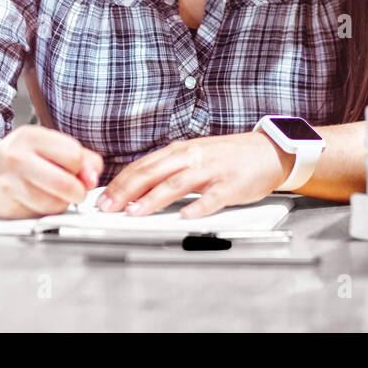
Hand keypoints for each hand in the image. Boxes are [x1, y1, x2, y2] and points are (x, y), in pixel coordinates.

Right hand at [0, 125, 103, 218]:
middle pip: (66, 183)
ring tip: (52, 194)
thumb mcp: (47, 145)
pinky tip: (37, 201)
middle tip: (74, 189)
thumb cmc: (17, 158)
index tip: (77, 171)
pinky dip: (45, 212)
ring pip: (55, 204)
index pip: (74, 155)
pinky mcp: (6, 208)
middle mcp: (17, 158)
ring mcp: (9, 184)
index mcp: (30, 137)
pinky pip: (40, 216)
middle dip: (78, 191)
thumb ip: (79, 156)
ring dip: (61, 203)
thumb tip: (93, 176)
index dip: (82, 167)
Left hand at [95, 132, 292, 218]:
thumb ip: (168, 169)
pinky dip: (198, 207)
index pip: (142, 167)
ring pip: (177, 183)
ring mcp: (211, 170)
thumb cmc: (227, 157)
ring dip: (153, 199)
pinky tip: (186, 216)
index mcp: (179, 151)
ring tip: (135, 212)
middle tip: (108, 208)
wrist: (266, 150)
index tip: (102, 199)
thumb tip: (136, 187)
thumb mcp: (193, 156)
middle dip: (126, 191)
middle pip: (153, 173)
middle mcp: (192, 157)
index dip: (120, 183)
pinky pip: (213, 197)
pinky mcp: (231, 184)